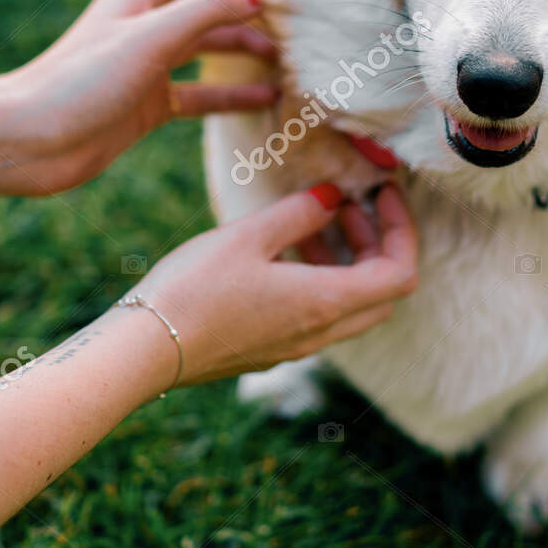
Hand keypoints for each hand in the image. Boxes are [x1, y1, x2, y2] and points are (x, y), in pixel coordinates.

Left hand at [0, 0, 277, 195]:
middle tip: (290, 18)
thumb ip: (205, 10)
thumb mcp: (149, 38)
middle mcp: (145, 20)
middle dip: (245, 1)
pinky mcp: (149, 102)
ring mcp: (149, 62)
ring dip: (245, 46)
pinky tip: (266, 99)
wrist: (31, 143)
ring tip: (286, 58)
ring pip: (208, 42)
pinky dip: (232, 94)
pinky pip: (201, 91)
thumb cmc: (80, 82)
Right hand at [122, 184, 418, 387]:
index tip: (383, 196)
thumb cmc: (194, 288)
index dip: (403, 230)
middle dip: (377, 245)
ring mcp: (296, 347)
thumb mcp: (249, 235)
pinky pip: (317, 316)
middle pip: (382, 294)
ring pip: (349, 306)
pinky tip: (279, 255)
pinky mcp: (271, 351)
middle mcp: (319, 332)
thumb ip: (300, 213)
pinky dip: (318, 280)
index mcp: (325, 302)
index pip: (400, 273)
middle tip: (347, 207)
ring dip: (345, 261)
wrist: (145, 350)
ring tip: (309, 222)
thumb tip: (333, 197)